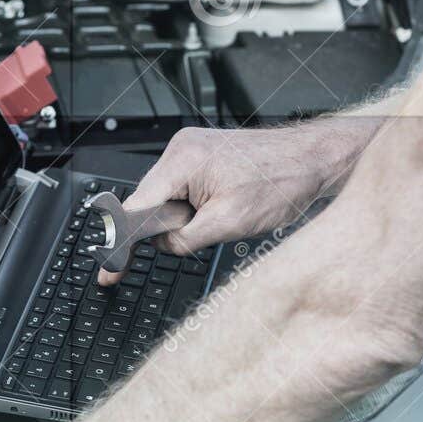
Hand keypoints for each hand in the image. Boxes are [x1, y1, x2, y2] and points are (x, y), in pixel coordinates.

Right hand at [97, 125, 348, 284]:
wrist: (313, 159)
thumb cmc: (283, 181)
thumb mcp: (229, 223)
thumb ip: (185, 239)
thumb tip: (162, 245)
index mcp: (182, 162)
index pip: (135, 209)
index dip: (120, 244)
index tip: (109, 272)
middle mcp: (180, 150)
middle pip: (148, 203)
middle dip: (164, 230)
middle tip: (199, 237)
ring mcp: (190, 151)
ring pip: (165, 199)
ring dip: (183, 219)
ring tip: (223, 216)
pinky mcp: (201, 157)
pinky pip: (180, 189)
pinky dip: (191, 208)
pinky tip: (219, 209)